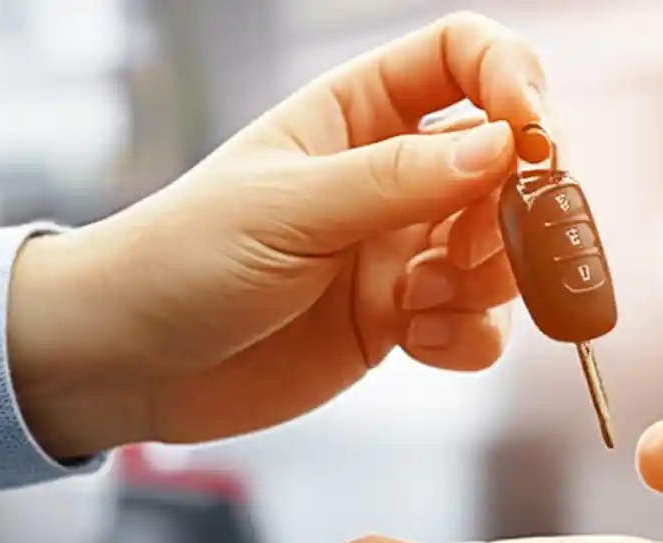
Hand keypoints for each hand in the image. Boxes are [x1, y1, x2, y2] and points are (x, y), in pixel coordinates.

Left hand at [7, 12, 547, 457]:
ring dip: (489, 280)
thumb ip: (398, 180)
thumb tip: (506, 148)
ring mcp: (401, 247)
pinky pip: (477, 321)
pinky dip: (467, 336)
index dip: (513, 84)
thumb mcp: (288, 207)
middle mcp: (392, 175)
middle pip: (507, 162)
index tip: (533, 141)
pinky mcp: (403, 317)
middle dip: (518, 205)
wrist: (129, 363)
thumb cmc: (181, 259)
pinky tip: (417, 341)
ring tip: (423, 302)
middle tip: (490, 247)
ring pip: (503, 250)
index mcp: (357, 113)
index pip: (463, 59)